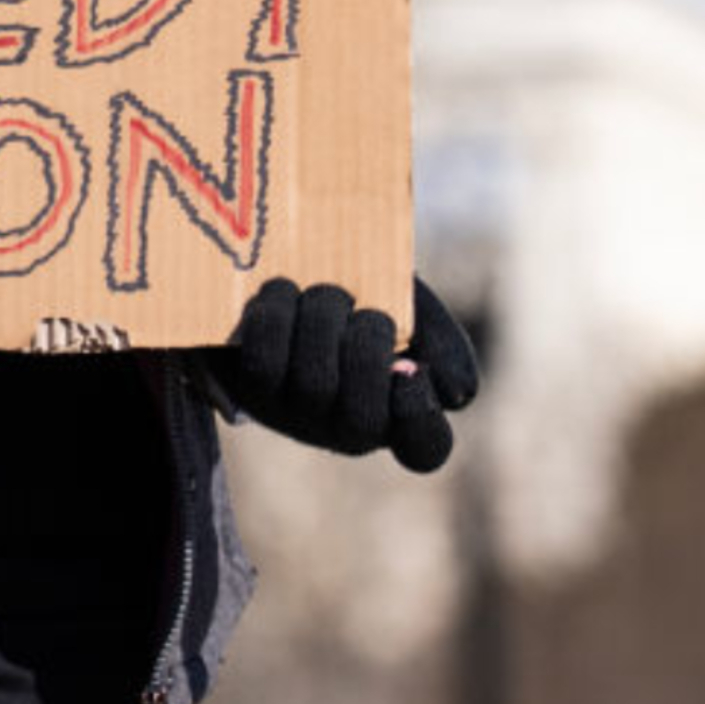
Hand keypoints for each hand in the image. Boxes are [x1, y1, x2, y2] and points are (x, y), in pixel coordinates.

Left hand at [216, 275, 481, 472]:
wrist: (296, 256)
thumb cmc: (365, 286)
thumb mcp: (413, 303)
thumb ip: (442, 343)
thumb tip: (455, 395)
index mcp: (400, 408)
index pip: (424, 447)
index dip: (418, 416)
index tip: (411, 368)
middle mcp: (346, 426)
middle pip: (362, 418)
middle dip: (366, 350)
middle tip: (364, 312)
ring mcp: (295, 413)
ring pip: (312, 385)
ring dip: (323, 322)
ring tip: (323, 292)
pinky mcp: (249, 388)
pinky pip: (264, 364)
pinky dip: (277, 316)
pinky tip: (284, 290)